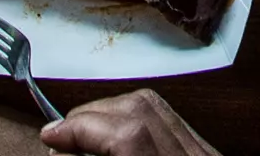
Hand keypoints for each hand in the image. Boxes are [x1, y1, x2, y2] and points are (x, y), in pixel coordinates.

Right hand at [40, 90, 220, 155]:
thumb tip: (59, 145)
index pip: (128, 135)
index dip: (82, 128)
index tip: (50, 135)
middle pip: (142, 107)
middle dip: (92, 114)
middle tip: (62, 138)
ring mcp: (207, 152)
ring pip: (157, 106)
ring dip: (111, 114)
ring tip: (83, 137)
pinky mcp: (209, 151)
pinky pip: (169, 120)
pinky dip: (134, 121)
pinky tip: (113, 139)